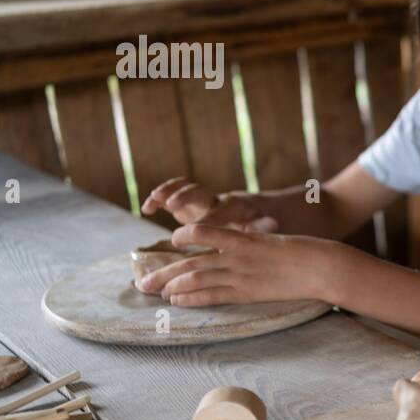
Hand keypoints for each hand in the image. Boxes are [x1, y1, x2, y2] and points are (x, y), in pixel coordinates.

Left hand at [137, 224, 331, 305]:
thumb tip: (234, 248)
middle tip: (143, 281)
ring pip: (195, 278)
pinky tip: (177, 300)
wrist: (320, 265)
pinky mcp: (247, 292)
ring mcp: (240, 274)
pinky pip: (212, 295)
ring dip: (171, 285)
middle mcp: (235, 255)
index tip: (172, 242)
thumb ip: (249, 243)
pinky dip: (191, 298)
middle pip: (189, 261)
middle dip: (163, 272)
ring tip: (156, 292)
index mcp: (241, 237)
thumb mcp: (271, 240)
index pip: (200, 232)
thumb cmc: (301, 251)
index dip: (182, 237)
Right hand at [141, 178, 277, 231]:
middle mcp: (214, 199)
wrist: (249, 210)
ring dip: (169, 192)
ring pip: (183, 188)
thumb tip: (273, 223)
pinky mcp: (187, 202)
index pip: (219, 211)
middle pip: (199, 192)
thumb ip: (263, 226)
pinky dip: (159, 197)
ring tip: (155, 201)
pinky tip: (146, 209)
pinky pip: (171, 193)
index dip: (207, 219)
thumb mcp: (261, 227)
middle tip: (172, 206)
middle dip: (185, 198)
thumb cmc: (254, 223)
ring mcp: (199, 199)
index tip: (193, 231)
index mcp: (233, 206)